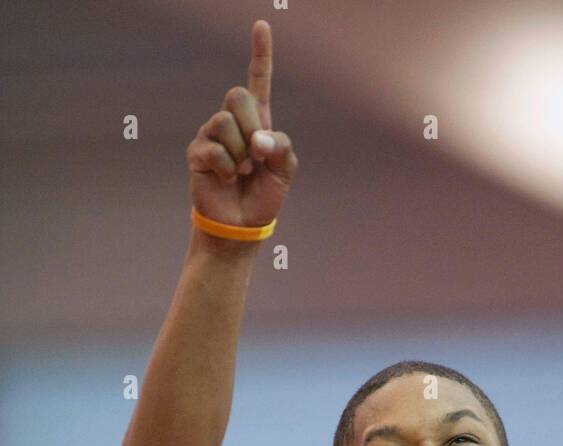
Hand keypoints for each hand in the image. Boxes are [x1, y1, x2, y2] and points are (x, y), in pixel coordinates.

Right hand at [186, 19, 297, 227]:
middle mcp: (232, 122)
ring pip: (225, 122)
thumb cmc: (263, 197)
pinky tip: (227, 179)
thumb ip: (281, 147)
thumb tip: (258, 139)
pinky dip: (227, 168)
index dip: (260, 54)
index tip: (262, 25)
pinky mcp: (197, 152)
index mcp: (257, 121)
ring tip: (241, 173)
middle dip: (251, 125)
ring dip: (240, 153)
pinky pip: (214, 148)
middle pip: (237, 95)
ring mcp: (212, 134)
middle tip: (256, 156)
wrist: (242, 224)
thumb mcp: (285, 172)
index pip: (258, 81)